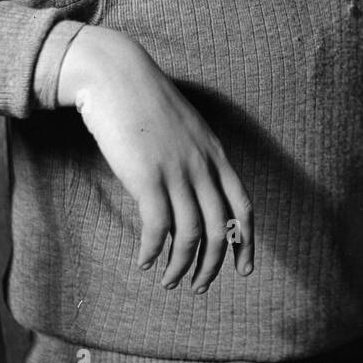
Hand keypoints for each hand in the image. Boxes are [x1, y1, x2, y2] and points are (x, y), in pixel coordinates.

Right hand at [57, 25, 253, 291]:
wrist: (116, 75)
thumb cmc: (144, 100)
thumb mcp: (182, 127)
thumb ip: (193, 155)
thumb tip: (191, 187)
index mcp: (214, 153)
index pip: (243, 206)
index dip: (246, 242)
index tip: (244, 269)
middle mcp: (202, 165)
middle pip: (220, 228)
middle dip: (213, 265)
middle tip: (200, 287)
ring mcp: (177, 171)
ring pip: (191, 234)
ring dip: (181, 266)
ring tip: (168, 281)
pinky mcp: (147, 176)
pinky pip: (158, 227)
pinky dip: (153, 250)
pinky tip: (144, 261)